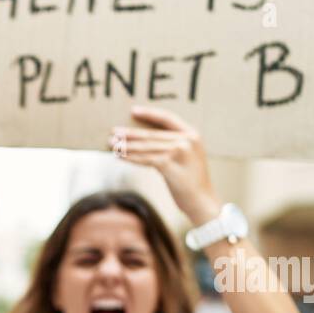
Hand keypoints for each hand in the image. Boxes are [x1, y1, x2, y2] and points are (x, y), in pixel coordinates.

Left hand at [109, 106, 220, 225]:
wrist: (202, 201)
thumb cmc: (191, 182)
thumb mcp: (187, 158)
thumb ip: (172, 146)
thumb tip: (144, 142)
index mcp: (192, 134)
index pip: (168, 118)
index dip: (150, 114)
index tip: (133, 111)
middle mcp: (187, 140)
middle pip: (152, 134)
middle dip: (130, 133)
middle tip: (113, 132)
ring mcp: (179, 152)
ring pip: (146, 146)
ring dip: (127, 146)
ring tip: (112, 144)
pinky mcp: (170, 165)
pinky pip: (145, 159)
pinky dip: (131, 158)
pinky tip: (120, 157)